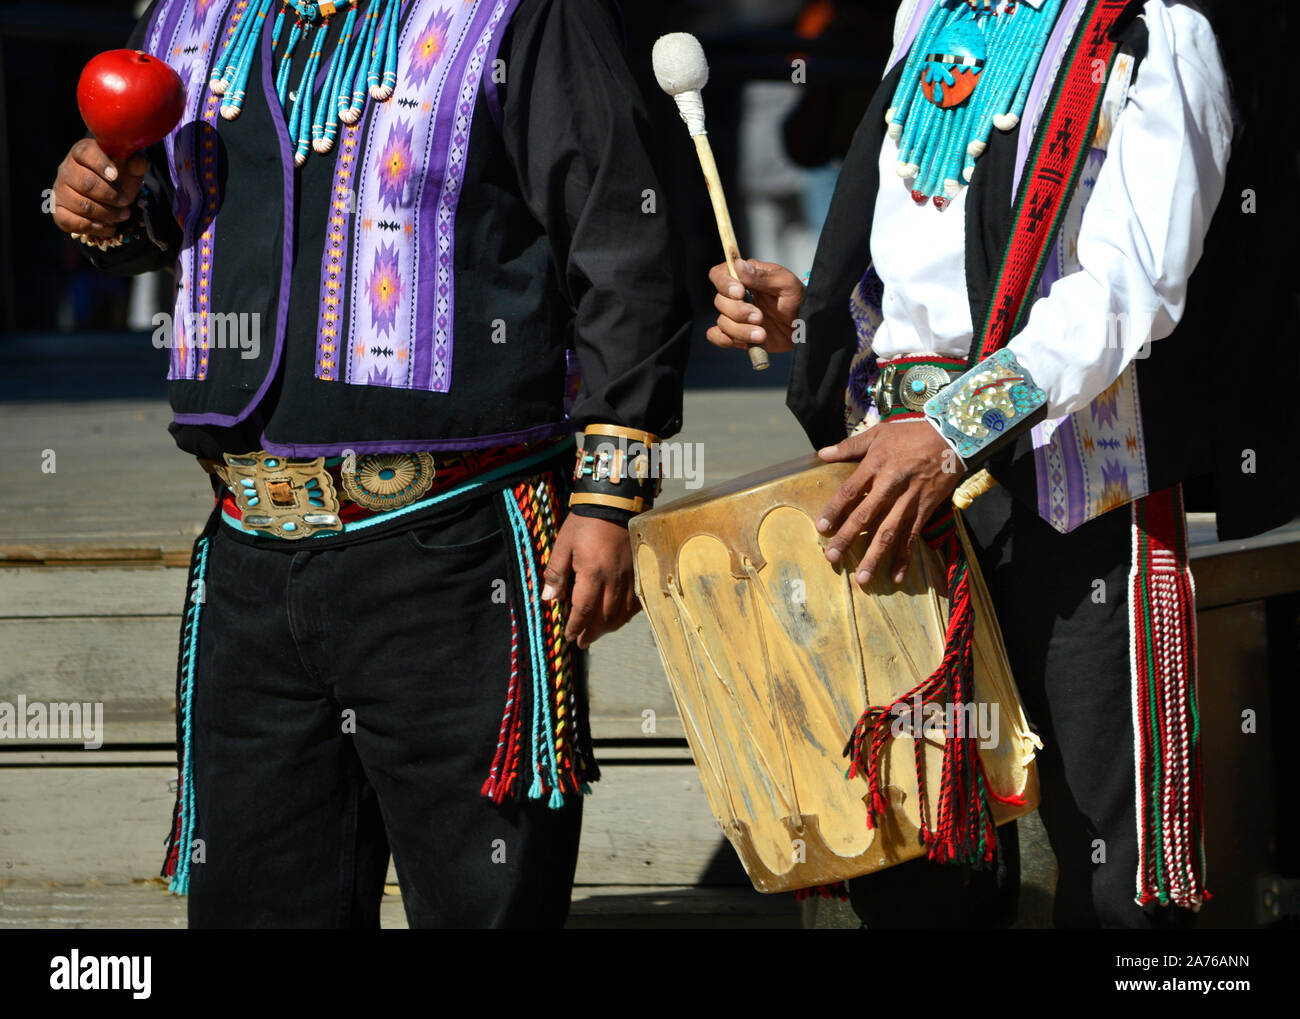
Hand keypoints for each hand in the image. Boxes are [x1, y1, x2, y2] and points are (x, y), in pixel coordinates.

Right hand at [51, 139, 147, 239]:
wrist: (110, 196)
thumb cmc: (119, 177)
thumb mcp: (130, 168)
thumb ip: (137, 163)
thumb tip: (138, 162)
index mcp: (83, 152)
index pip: (85, 153)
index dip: (100, 164)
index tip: (115, 176)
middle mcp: (67, 168)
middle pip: (85, 183)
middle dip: (111, 196)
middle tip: (126, 202)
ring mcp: (60, 189)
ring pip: (80, 204)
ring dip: (105, 214)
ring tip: (122, 214)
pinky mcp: (58, 209)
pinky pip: (65, 220)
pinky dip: (85, 226)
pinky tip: (100, 225)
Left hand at [541, 514, 639, 648]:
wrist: (616, 504)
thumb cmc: (585, 523)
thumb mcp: (563, 545)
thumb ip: (555, 573)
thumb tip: (548, 600)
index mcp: (592, 574)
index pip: (584, 610)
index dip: (576, 627)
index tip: (569, 637)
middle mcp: (613, 580)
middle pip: (604, 618)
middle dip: (591, 633)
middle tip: (581, 642)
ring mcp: (629, 577)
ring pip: (621, 614)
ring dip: (608, 628)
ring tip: (597, 633)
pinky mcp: (639, 572)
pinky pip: (636, 602)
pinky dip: (626, 615)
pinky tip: (617, 617)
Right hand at [707, 259, 803, 353]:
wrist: (805, 328)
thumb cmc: (798, 300)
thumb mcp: (786, 284)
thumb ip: (762, 276)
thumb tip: (738, 265)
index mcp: (746, 277)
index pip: (720, 274)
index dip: (724, 283)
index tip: (740, 293)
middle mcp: (737, 296)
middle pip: (720, 301)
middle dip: (738, 311)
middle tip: (759, 317)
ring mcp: (736, 316)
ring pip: (722, 321)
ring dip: (740, 330)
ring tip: (761, 334)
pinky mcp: (737, 334)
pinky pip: (717, 336)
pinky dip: (723, 339)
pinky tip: (738, 341)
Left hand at [816, 421, 964, 587]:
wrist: (951, 436)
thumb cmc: (911, 433)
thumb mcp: (878, 433)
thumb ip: (849, 446)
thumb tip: (822, 453)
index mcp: (875, 466)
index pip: (849, 491)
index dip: (834, 510)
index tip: (821, 527)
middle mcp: (890, 486)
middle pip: (865, 516)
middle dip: (848, 538)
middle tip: (831, 557)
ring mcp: (909, 500)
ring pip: (889, 532)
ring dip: (875, 556)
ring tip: (862, 578)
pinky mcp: (925, 510)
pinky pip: (913, 537)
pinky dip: (905, 557)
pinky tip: (897, 577)